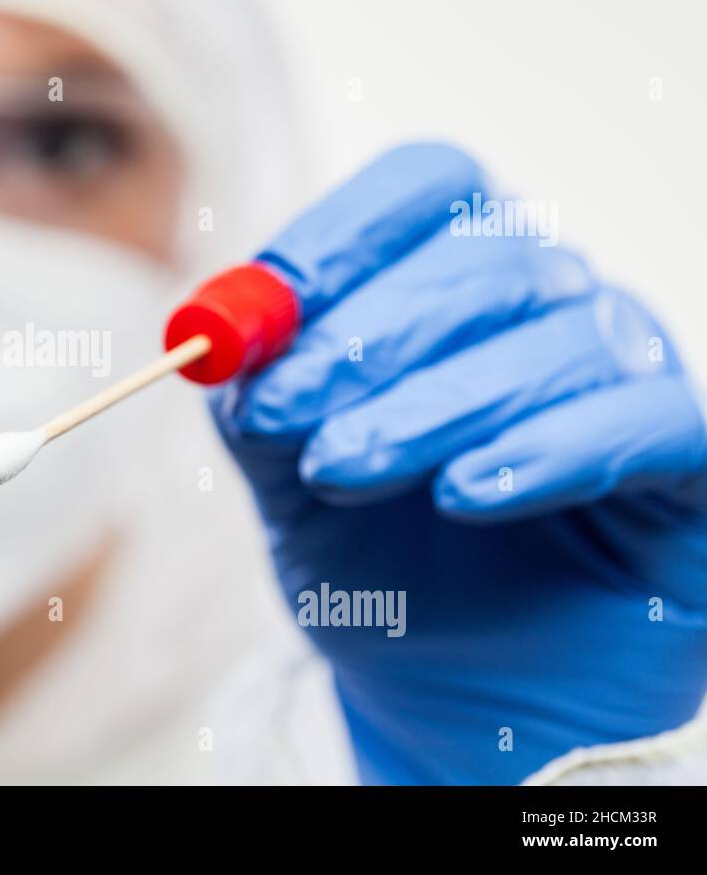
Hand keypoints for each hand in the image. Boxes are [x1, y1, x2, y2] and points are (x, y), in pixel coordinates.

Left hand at [212, 143, 706, 783]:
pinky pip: (643, 417)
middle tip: (283, 411)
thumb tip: (222, 343)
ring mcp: (624, 372)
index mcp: (453, 282)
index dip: (344, 231)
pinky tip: (466, 496)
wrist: (454, 695)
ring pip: (552, 340)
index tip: (265, 300)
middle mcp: (550, 304)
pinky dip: (545, 450)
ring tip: (343, 470)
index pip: (426, 188)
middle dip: (364, 339)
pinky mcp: (685, 455)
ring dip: (430, 405)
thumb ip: (261, 408)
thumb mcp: (291, 486)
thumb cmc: (379, 568)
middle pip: (481, 260)